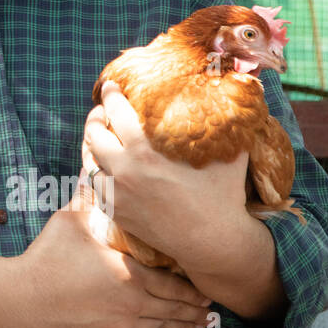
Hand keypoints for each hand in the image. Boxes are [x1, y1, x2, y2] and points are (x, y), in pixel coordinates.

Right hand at [16, 185, 212, 327]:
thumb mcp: (70, 221)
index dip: (192, 288)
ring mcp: (123, 326)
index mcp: (129, 274)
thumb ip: (89, 199)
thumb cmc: (47, 258)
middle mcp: (134, 303)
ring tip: (200, 326)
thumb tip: (94, 171)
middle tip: (210, 308)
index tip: (205, 288)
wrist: (24, 298)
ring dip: (186, 327)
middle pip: (174, 308)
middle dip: (195, 308)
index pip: (172, 283)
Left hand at [82, 80, 249, 272]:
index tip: (111, 86)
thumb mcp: (229, 153)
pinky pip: (95, 185)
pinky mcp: (116, 211)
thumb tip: (239, 92)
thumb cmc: (223, 194)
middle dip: (96, 116)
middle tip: (102, 109)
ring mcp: (117, 193)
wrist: (212, 242)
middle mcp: (124, 169)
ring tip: (98, 134)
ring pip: (89, 160)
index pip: (116, 111)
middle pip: (94, 133)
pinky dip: (95, 170)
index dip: (111, 95)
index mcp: (144, 150)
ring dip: (91, 143)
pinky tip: (102, 164)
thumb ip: (228, 122)